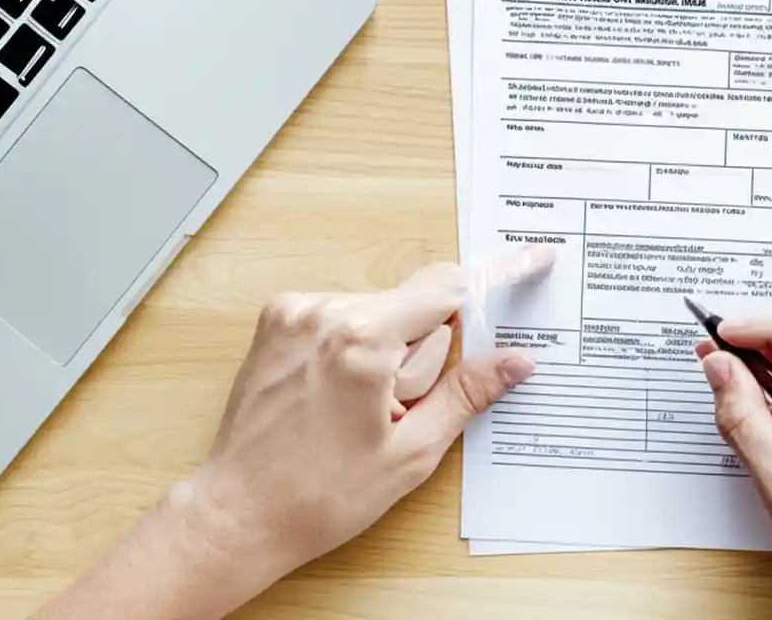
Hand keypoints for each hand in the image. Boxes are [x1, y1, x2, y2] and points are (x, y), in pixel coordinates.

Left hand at [34, 248, 553, 619]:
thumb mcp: (410, 452)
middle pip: (415, 307)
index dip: (497, 278)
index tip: (533, 258)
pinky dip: (357, 348)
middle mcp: (323, 311)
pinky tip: (338, 397)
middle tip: (396, 412)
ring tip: (359, 412)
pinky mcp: (278, 320)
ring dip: (389, 354)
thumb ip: (468, 393)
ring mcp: (294, 311)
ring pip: (381, 312)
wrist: (238, 513)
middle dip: (423, 355)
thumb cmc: (316, 494)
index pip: (449, 290)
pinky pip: (346, 316)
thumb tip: (515, 361)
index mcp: (362, 338)